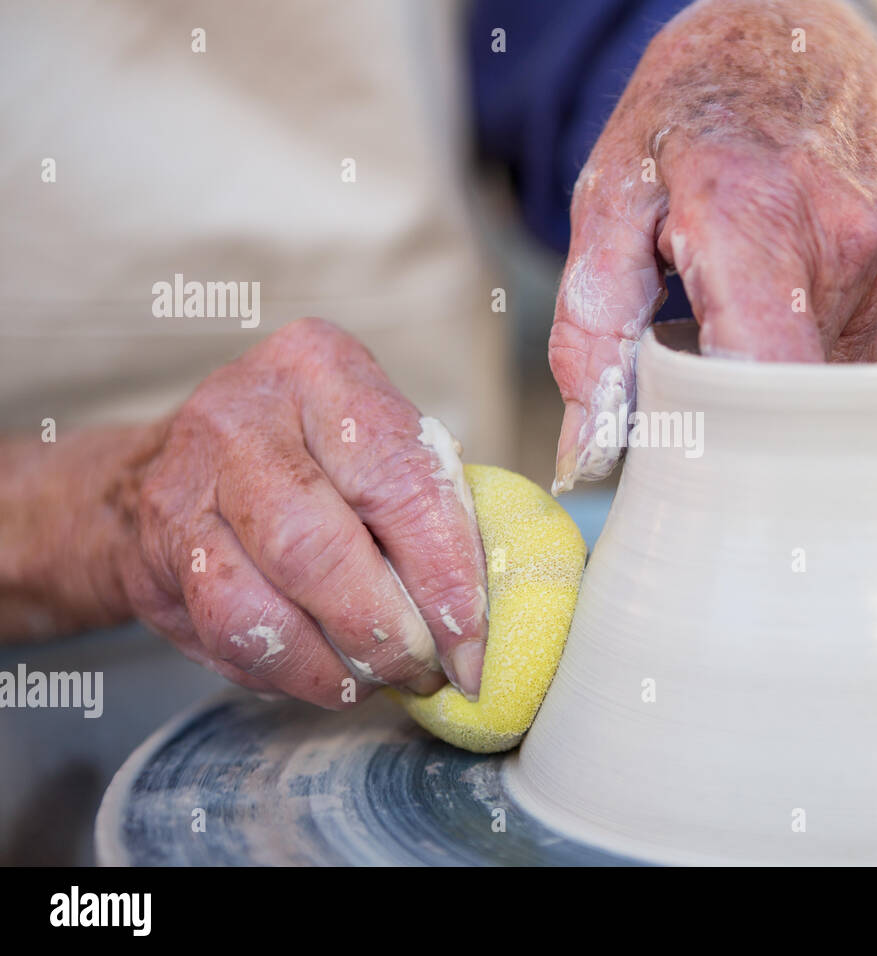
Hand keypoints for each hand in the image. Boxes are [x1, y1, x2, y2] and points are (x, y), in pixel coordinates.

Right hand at [119, 318, 486, 707]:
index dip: (443, 575)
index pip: (399, 480)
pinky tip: (327, 674)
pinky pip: (224, 637)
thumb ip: (430, 505)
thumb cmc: (317, 452)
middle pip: (318, 548)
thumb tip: (485, 613)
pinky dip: (288, 673)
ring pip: (256, 608)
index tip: (472, 641)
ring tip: (380, 681)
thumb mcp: (379, 442)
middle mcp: (242, 419)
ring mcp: (184, 486)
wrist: (185, 457)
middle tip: (427, 671)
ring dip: (334, 667)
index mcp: (323, 371)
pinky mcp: (154, 554)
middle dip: (385, 632)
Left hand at [549, 0, 876, 491]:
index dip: (720, 442)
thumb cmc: (692, 121)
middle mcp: (845, 246)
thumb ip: (592, 330)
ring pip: (824, 405)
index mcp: (754, 217)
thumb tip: (590, 453)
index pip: (762, 377)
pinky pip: (858, 382)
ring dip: (770, 396)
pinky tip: (781, 319)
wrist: (797, 50)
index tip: (682, 457)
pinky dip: (807, 373)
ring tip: (738, 324)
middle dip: (732, 428)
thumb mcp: (609, 198)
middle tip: (689, 392)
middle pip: (789, 411)